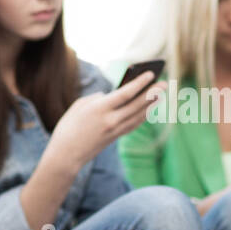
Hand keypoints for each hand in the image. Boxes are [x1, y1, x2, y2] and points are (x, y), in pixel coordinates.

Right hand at [45, 70, 162, 174]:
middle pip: (137, 104)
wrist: (66, 155)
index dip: (139, 83)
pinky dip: (143, 116)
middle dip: (152, 92)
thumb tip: (109, 96)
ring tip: (161, 95)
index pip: (125, 93)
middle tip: (164, 83)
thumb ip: (96, 98)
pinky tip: (149, 110)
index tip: (150, 74)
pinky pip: (133, 125)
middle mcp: (110, 119)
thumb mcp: (78, 106)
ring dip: (151, 104)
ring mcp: (114, 130)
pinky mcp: (115, 138)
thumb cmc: (68, 127)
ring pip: (138, 115)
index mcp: (99, 108)